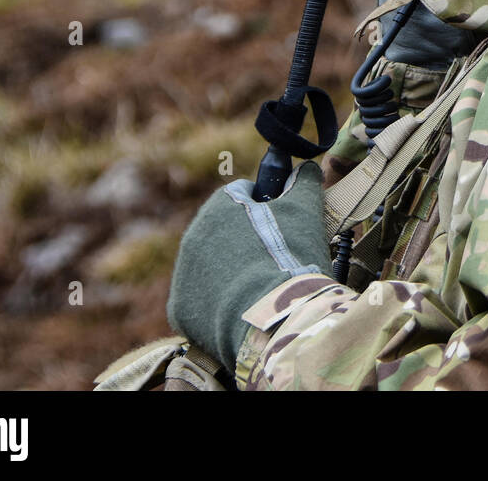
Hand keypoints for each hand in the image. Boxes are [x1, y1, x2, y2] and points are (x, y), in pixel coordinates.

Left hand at [167, 160, 331, 372]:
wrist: (272, 319)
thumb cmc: (290, 258)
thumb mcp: (306, 209)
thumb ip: (304, 182)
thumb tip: (306, 169)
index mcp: (219, 205)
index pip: (243, 193)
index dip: (268, 206)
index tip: (286, 224)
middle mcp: (193, 236)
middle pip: (225, 231)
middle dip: (249, 240)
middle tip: (279, 258)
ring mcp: (183, 275)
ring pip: (213, 265)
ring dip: (235, 270)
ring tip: (265, 287)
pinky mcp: (181, 310)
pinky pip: (204, 299)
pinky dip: (222, 302)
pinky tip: (245, 308)